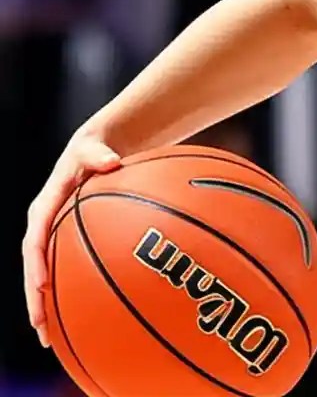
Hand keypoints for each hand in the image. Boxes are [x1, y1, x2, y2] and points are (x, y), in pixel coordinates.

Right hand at [23, 131, 120, 346]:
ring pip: (45, 277)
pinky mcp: (67, 244)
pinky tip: (80, 321)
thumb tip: (111, 160)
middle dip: (35, 299)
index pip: (34, 239)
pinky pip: (65, 271)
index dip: (36, 263)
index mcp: (44, 208)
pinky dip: (69, 294)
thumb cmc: (94, 150)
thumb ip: (98, 155)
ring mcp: (54, 238)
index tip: (42, 285)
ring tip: (51, 339)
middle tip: (41, 328)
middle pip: (34, 268)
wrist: (96, 150)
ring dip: (46, 307)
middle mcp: (44, 226)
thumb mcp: (93, 148)